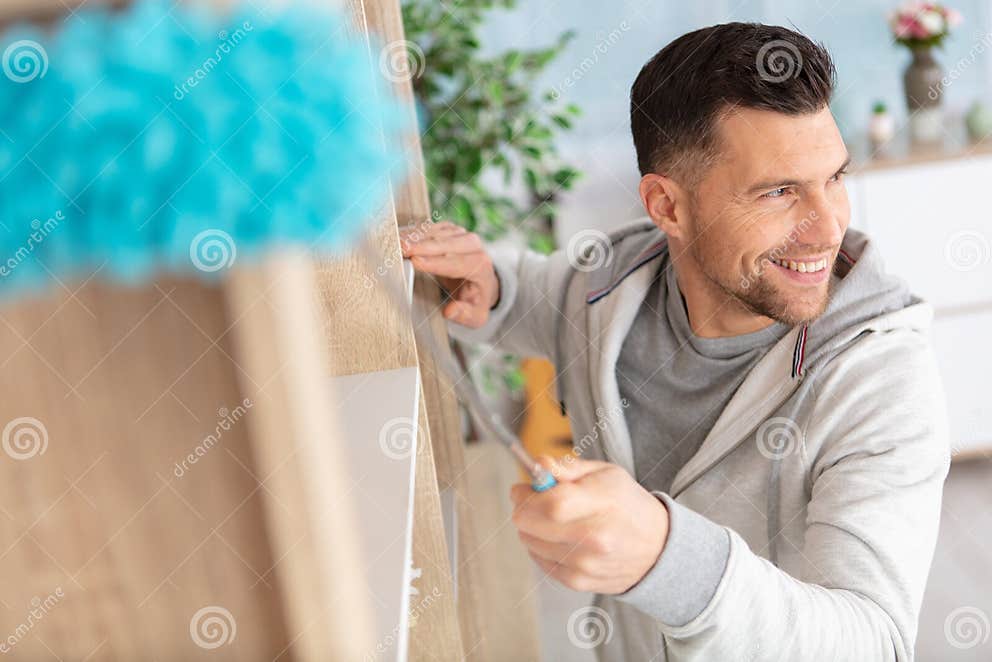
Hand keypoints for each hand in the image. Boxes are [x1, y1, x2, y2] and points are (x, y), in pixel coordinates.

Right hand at [399, 221, 498, 328]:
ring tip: (396, 242)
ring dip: (415, 237)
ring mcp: (462, 235)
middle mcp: (474, 246)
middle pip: (446, 243)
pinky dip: (415, 232)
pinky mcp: (450, 230)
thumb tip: (450, 311)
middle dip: (422, 245)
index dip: (436, 262)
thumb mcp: (475, 315)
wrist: (480, 282)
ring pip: (437, 232)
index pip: (458, 263)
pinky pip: (432, 227)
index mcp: (481, 266)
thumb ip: (464, 314)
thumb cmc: (475, 299)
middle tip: (401, 248)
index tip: (416, 262)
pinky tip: (401, 236)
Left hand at [510, 456, 669, 593]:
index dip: (527, 494)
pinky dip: (541, 546)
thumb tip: (538, 464)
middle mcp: (593, 538)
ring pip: (529, 542)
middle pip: (530, 524)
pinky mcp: (577, 581)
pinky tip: (559, 537)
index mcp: (602, 504)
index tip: (523, 487)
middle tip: (534, 499)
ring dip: (532, 527)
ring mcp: (584, 564)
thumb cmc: (627, 505)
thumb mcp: (605, 473)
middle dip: (524, 508)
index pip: (549, 503)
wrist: (657, 548)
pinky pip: (539, 560)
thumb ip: (568, 467)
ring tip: (553, 519)